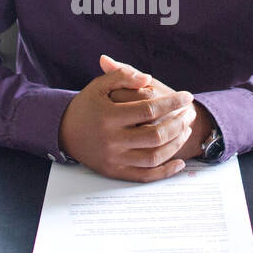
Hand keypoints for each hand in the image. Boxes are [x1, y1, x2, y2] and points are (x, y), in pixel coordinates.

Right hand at [57, 55, 197, 181]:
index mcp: (108, 116)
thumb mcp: (99, 85)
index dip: (172, 102)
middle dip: (178, 123)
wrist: (64, 132)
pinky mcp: (115, 172)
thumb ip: (122, 76)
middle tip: (189, 114)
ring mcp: (114, 158)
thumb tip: (148, 78)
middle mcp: (111, 140)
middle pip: (155, 134)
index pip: (149, 109)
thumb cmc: (87, 105)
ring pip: (154, 156)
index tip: (187, 96)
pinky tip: (179, 162)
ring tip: (185, 130)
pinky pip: (145, 176)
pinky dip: (165, 172)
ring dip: (175, 144)